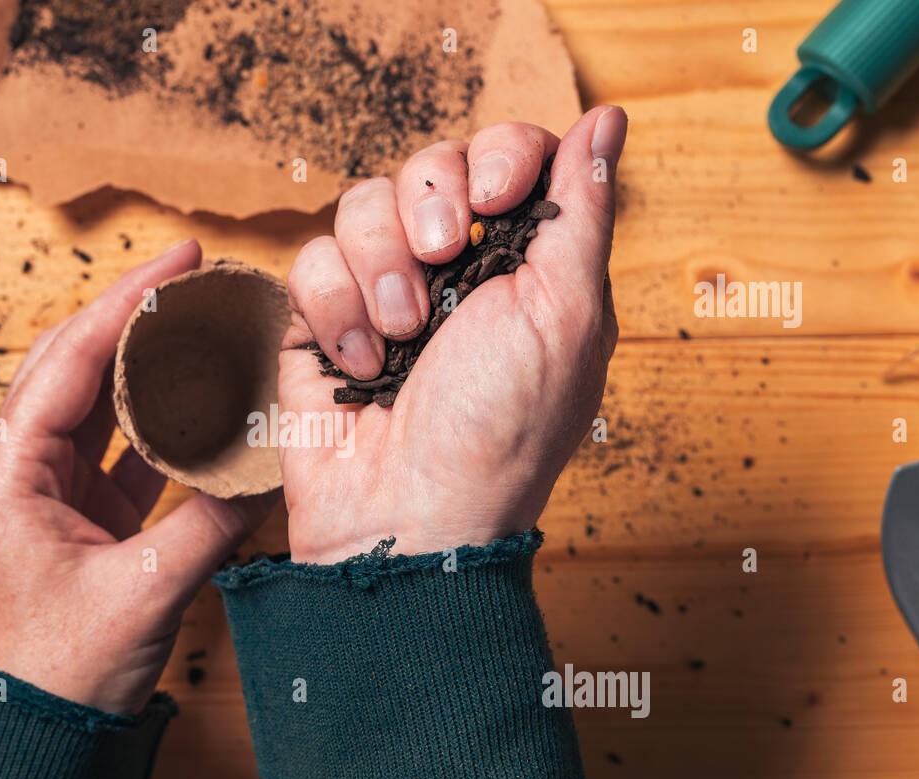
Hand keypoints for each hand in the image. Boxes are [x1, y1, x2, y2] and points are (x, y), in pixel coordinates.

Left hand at [0, 240, 278, 713]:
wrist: (37, 735)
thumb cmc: (59, 671)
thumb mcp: (144, 591)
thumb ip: (211, 525)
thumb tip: (270, 474)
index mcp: (11, 471)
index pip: (71, 359)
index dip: (127, 301)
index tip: (178, 261)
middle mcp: (21, 468)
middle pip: (76, 363)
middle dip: (134, 315)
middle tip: (192, 276)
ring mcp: (49, 490)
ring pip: (99, 401)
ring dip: (147, 364)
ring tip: (202, 326)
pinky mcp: (79, 516)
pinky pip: (121, 448)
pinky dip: (159, 422)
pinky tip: (199, 399)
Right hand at [280, 107, 626, 562]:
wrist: (409, 517)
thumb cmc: (501, 431)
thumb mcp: (566, 314)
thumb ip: (582, 209)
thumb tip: (608, 120)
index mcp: (526, 262)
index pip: (509, 153)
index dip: (499, 154)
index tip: (496, 196)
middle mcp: (456, 268)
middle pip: (431, 164)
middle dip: (431, 206)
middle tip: (441, 267)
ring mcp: (385, 291)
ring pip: (361, 204)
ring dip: (381, 269)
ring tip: (401, 335)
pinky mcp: (323, 319)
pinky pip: (311, 260)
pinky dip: (336, 311)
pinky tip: (361, 365)